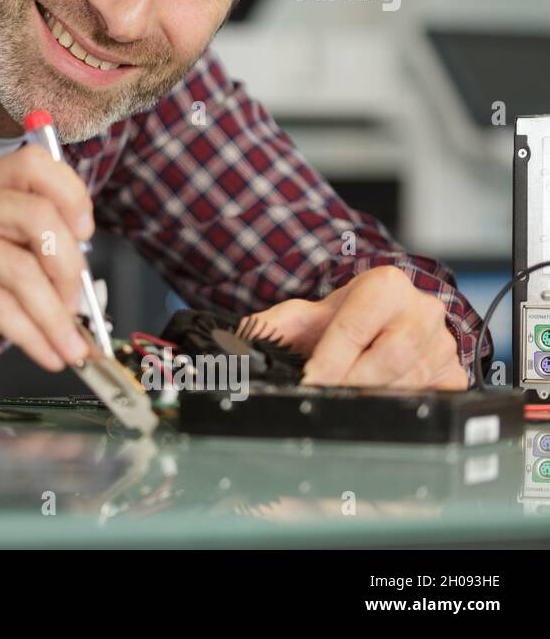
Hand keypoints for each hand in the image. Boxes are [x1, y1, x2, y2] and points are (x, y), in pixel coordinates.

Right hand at [0, 144, 94, 378]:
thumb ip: (21, 248)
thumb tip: (80, 270)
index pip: (34, 163)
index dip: (72, 195)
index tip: (86, 234)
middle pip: (39, 215)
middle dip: (71, 268)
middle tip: (78, 305)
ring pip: (24, 270)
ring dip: (57, 316)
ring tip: (70, 345)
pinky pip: (1, 306)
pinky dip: (33, 335)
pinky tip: (46, 353)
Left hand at [244, 265, 468, 389]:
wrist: (378, 318)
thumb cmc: (339, 317)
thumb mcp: (301, 315)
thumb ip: (268, 327)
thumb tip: (233, 346)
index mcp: (385, 285)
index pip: (355, 327)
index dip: (329, 359)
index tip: (310, 381)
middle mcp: (421, 309)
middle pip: (390, 356)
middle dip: (352, 381)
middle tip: (326, 396)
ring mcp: (442, 341)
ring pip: (410, 380)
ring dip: (373, 395)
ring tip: (346, 396)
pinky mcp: (453, 370)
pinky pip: (431, 395)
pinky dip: (401, 403)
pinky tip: (378, 400)